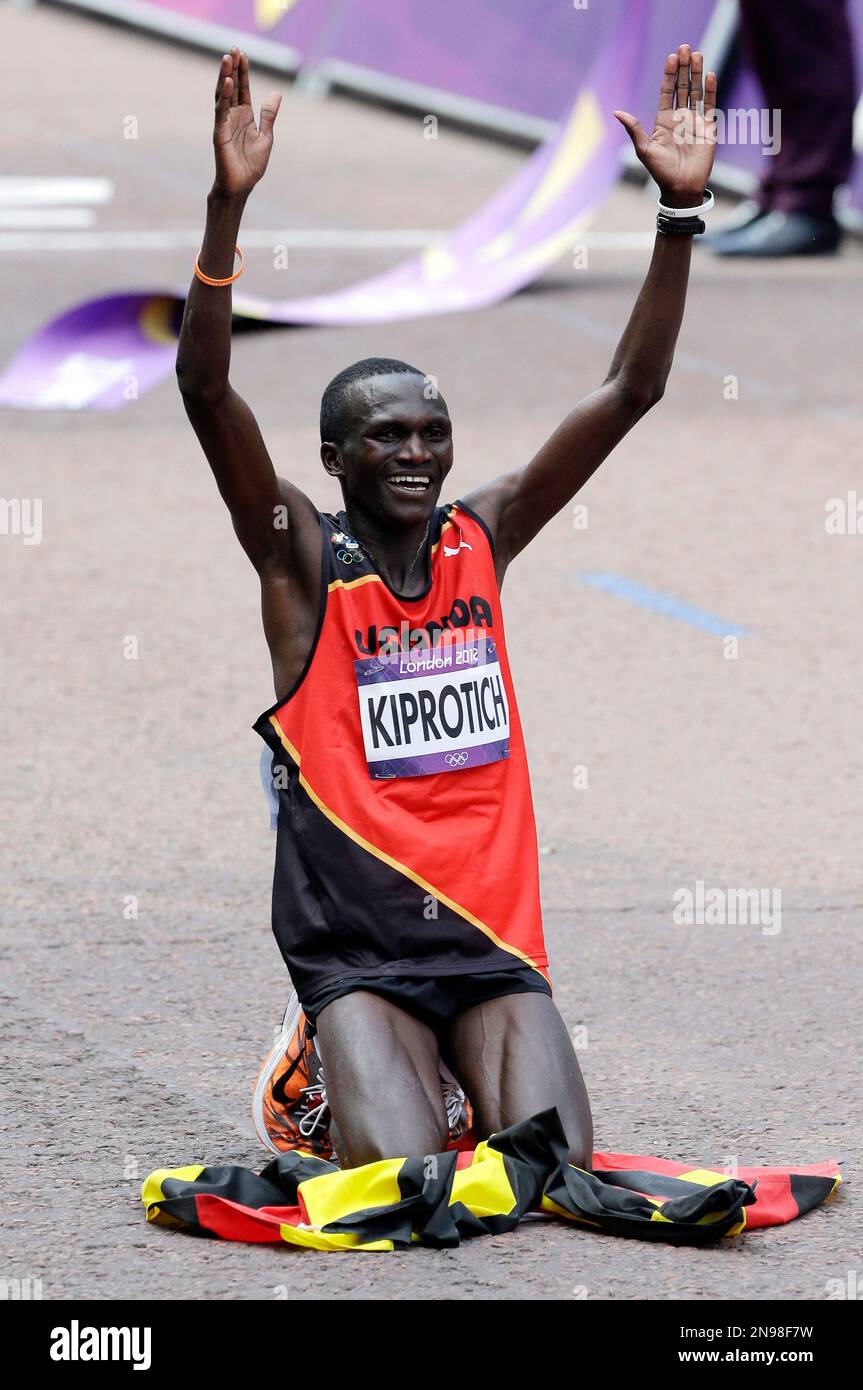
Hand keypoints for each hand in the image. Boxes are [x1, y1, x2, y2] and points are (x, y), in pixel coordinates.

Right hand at [212, 48, 281, 198]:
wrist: (241, 187)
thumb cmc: (251, 165)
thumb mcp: (266, 137)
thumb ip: (269, 116)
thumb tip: (276, 94)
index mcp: (245, 116)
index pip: (243, 89)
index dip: (243, 72)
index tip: (244, 54)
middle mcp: (233, 116)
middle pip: (232, 87)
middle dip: (233, 68)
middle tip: (233, 49)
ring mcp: (224, 123)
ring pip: (223, 95)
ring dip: (225, 76)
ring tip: (227, 58)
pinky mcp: (220, 133)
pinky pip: (221, 111)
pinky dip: (224, 96)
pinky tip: (228, 82)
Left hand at [614, 44, 716, 206]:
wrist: (681, 188)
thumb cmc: (661, 172)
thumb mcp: (644, 149)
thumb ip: (634, 129)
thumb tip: (617, 112)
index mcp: (664, 121)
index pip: (667, 92)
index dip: (669, 75)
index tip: (671, 57)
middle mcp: (680, 118)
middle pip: (682, 87)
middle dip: (683, 68)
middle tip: (684, 48)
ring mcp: (694, 122)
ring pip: (696, 92)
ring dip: (696, 73)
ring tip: (696, 55)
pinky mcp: (708, 128)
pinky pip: (710, 105)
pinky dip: (710, 90)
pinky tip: (710, 75)